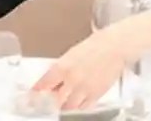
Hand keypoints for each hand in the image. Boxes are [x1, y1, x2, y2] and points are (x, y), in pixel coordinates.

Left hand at [33, 0, 150, 110]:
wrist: (119, 45)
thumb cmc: (98, 43)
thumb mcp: (73, 51)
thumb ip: (63, 66)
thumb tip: (55, 75)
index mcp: (64, 65)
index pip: (45, 83)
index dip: (37, 90)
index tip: (32, 94)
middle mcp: (73, 79)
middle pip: (55, 98)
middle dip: (49, 101)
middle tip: (44, 101)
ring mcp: (86, 89)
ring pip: (69, 106)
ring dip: (63, 105)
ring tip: (60, 102)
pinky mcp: (98, 94)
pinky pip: (84, 106)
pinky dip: (78, 106)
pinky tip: (76, 103)